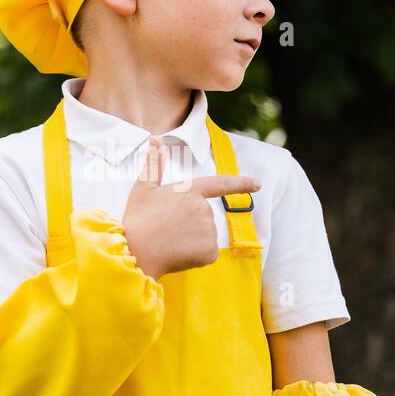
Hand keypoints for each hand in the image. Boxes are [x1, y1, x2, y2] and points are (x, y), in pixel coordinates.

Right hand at [121, 136, 260, 280]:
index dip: (241, 184)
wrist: (136, 252)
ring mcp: (209, 230)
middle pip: (203, 217)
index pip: (220, 184)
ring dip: (190, 241)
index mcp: (190, 191)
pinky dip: (194, 257)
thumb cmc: (137, 220)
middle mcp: (204, 209)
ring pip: (204, 236)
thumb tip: (155, 139)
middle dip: (188, 224)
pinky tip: (177, 255)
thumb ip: (154, 165)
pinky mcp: (209, 251)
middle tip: (165, 229)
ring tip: (168, 242)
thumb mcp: (143, 189)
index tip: (258, 184)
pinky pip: (206, 254)